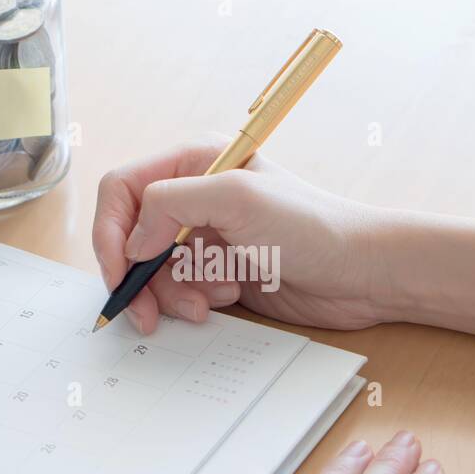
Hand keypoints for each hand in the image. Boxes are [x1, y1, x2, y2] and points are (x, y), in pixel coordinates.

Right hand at [92, 138, 388, 333]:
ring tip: (211, 301)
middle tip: (149, 312)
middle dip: (138, 276)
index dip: (111, 232)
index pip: (123, 190)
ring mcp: (207, 235)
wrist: (363, 273)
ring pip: (153, 270)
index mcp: (193, 161)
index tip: (121, 272)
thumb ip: (170, 205)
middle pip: (131, 237)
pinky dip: (192, 301)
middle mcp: (195, 195)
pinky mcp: (219, 270)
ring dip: (173, 292)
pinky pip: (180, 290)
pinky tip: (228, 296)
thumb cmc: (313, 226)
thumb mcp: (237, 199)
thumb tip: (131, 242)